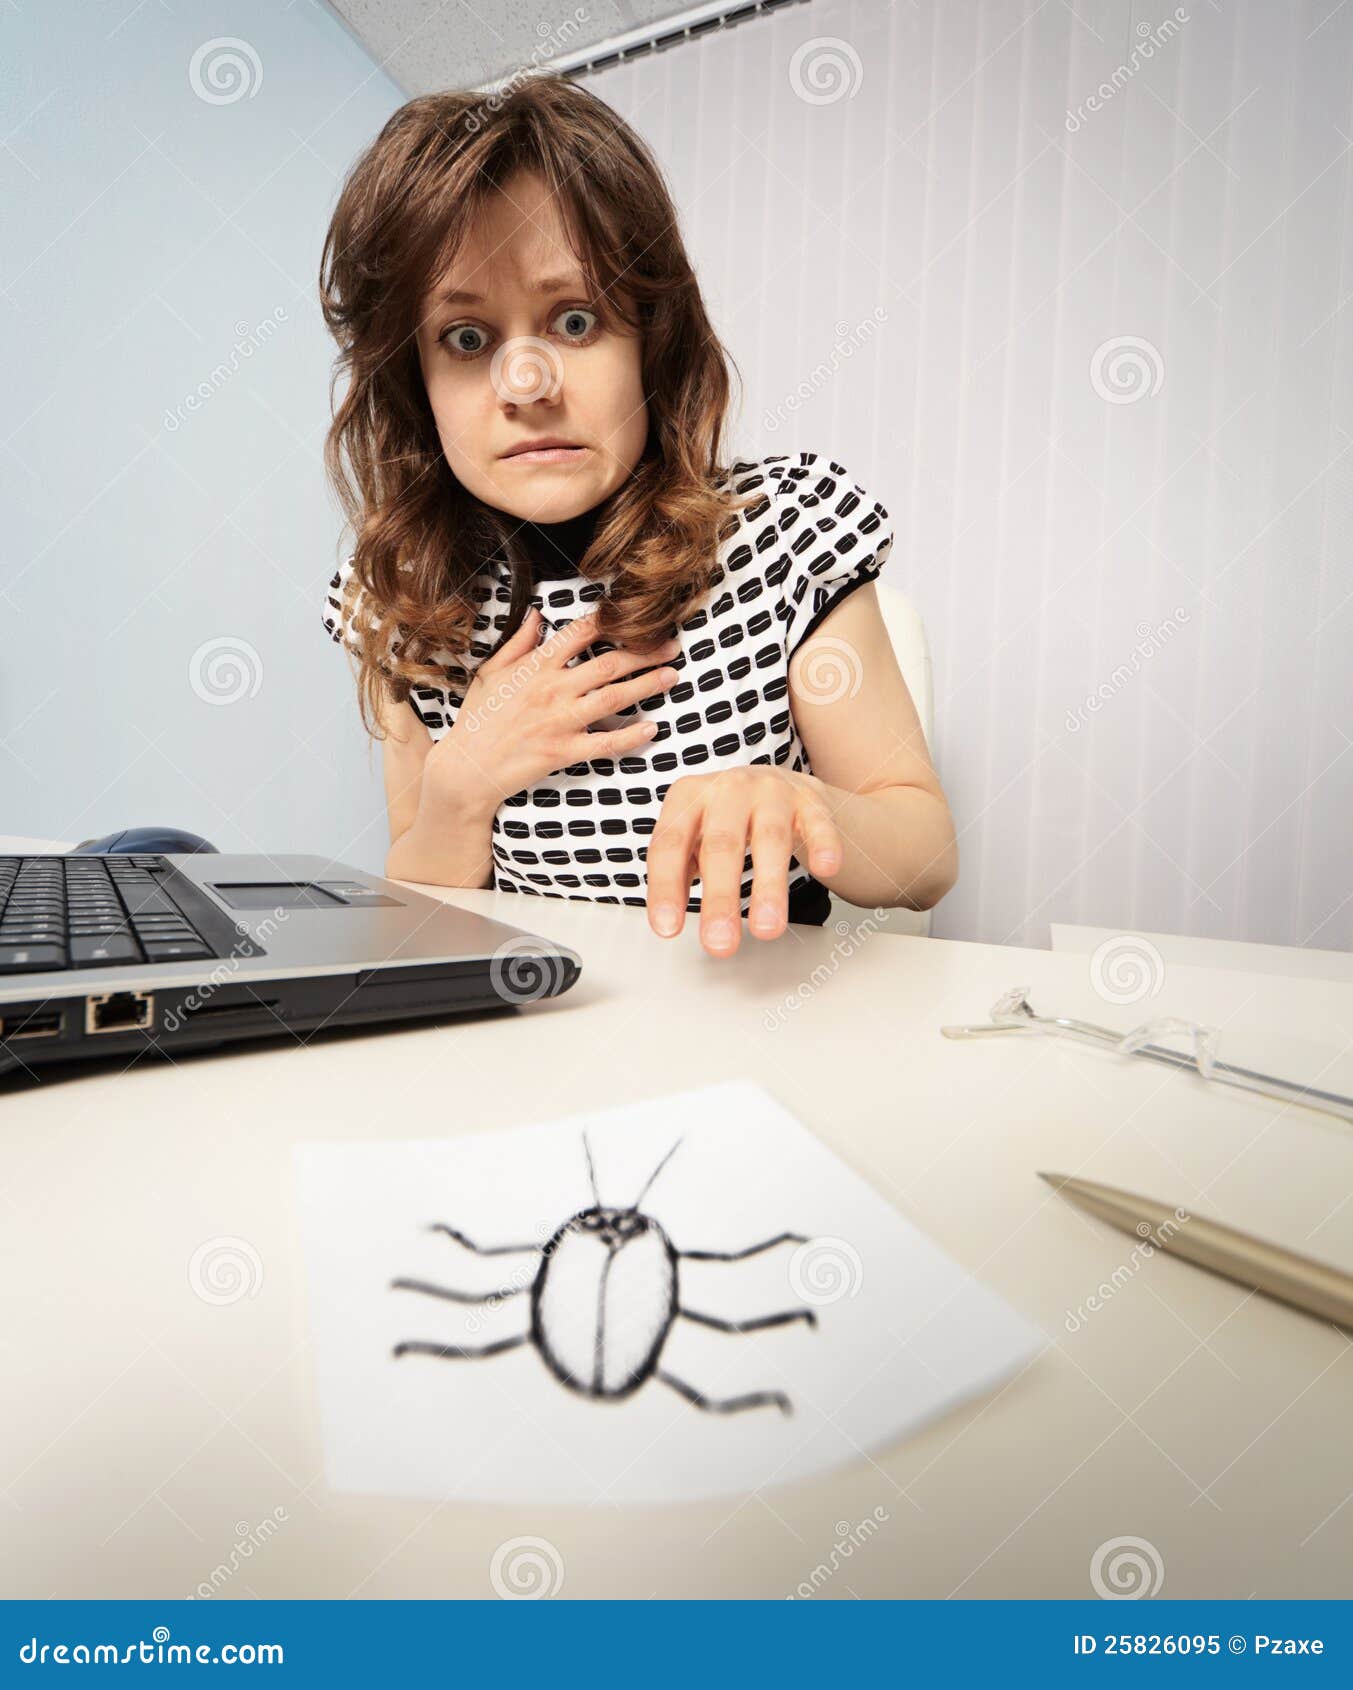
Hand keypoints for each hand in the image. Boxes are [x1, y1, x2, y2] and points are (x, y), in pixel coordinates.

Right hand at [421, 607, 680, 817]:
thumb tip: (538, 615)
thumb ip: (519, 642)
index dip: (611, 621)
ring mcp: (560, 721)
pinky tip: (652, 728)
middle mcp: (553, 689)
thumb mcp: (491, 672)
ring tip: (672, 676)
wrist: (467, 767)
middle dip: (645, 652)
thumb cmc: (477, 720)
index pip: (580, 633)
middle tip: (671, 645)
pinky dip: (631, 736)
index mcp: (536, 666)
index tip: (635, 616)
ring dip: (647, 685)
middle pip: (609, 663)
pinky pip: (606, 742)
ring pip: (613, 698)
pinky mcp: (564, 751)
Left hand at [645, 767, 843, 955]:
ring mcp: (772, 791)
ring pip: (771, 839)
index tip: (667, 928)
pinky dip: (823, 845)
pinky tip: (824, 869)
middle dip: (721, 898)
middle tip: (720, 942)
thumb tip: (667, 920)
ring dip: (769, 887)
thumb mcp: (693, 838)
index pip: (670, 845)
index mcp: (689, 796)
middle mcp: (729, 789)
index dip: (666, 887)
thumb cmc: (727, 819)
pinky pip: (818, 823)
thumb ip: (678, 873)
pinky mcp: (810, 799)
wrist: (777, 784)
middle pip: (722, 845)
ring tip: (767, 929)